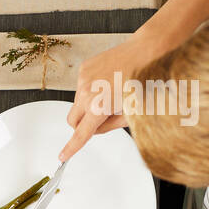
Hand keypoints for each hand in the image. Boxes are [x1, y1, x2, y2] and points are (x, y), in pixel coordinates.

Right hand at [61, 39, 147, 160]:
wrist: (146, 52)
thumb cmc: (143, 81)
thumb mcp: (131, 114)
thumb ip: (109, 126)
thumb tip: (97, 129)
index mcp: (98, 107)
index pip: (80, 135)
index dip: (70, 148)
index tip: (62, 156)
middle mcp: (87, 93)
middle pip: (72, 121)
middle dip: (81, 125)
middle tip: (99, 119)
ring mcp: (84, 79)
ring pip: (77, 104)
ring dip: (87, 105)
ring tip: (109, 94)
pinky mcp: (84, 68)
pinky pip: (81, 87)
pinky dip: (90, 89)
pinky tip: (106, 82)